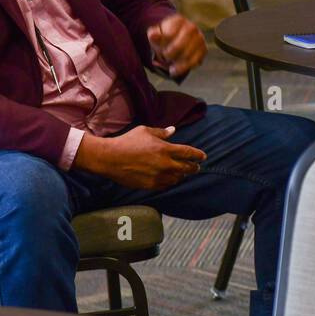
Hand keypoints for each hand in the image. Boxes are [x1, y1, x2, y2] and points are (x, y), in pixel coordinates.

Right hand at [75, 126, 206, 189]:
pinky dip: (170, 182)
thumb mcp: (145, 131)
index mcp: (165, 149)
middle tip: (196, 167)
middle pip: (186, 168)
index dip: (198, 155)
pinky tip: (170, 179)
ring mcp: (158, 176)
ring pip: (177, 178)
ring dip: (182, 175)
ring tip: (183, 173)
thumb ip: (161, 132)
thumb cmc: (127, 141)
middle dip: (193, 167)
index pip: (188, 153)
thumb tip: (173, 130)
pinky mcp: (150, 185)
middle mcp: (165, 164)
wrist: (111, 158)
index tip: (203, 156)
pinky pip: (166, 185)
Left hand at [146, 13, 207, 77]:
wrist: (178, 38)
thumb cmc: (166, 36)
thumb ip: (153, 34)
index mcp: (178, 20)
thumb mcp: (156, 33)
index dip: (162, 45)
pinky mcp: (204, 49)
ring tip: (169, 64)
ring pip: (187, 55)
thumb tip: (153, 35)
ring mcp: (199, 38)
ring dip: (176, 63)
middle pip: (179, 46)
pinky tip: (175, 70)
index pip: (168, 35)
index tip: (159, 47)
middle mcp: (192, 27)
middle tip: (164, 56)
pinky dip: (183, 68)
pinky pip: (194, 62)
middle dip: (169, 54)